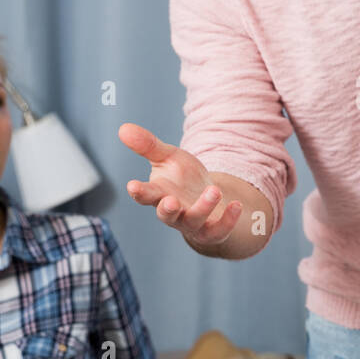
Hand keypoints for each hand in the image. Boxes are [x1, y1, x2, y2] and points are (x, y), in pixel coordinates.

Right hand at [119, 122, 240, 249]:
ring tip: (214, 191)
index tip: (132, 186)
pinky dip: (228, 220)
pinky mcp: (212, 231)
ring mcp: (192, 223)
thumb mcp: (168, 157)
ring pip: (194, 221)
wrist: (208, 199)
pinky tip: (236, 205)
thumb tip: (122, 127)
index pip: (146, 194)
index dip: (139, 191)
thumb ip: (148, 145)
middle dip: (167, 209)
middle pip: (166, 215)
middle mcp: (173, 212)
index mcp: (159, 194)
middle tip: (171, 201)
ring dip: (203, 208)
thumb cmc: (183, 178)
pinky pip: (219, 230)